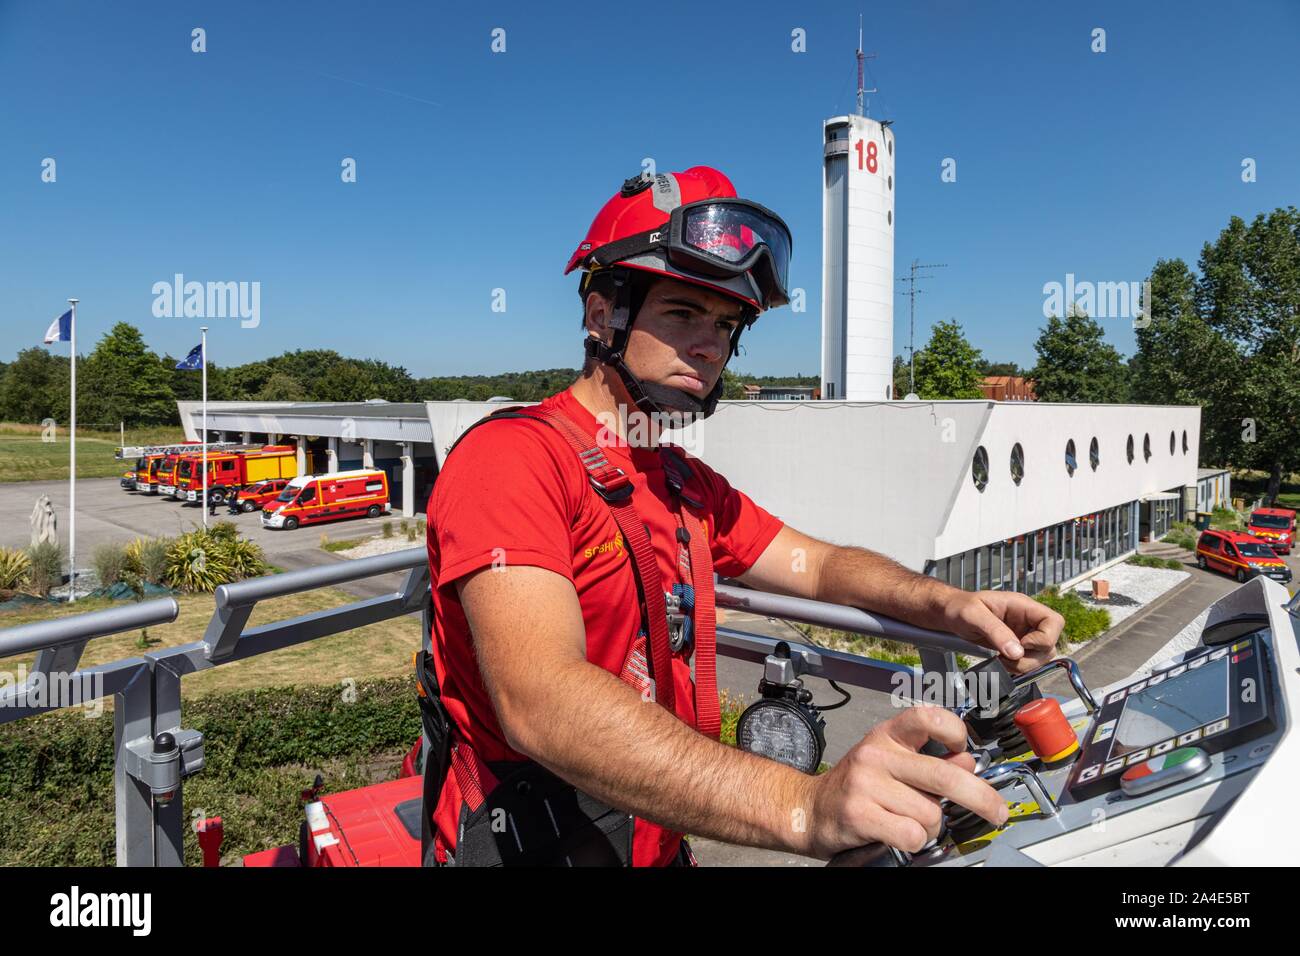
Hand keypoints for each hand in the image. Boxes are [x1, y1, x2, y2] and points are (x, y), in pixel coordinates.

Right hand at [804, 706, 1007, 857]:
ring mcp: (866, 783)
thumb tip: (968, 761)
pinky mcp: (860, 814)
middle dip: (980, 797)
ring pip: (930, 813)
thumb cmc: (856, 786)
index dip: (955, 731)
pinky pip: (912, 834)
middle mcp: (877, 754)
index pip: (928, 717)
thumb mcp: (890, 761)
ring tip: (910, 822)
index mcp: (887, 735)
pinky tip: (899, 835)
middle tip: (996, 811)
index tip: (967, 749)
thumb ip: (929, 760)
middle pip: (944, 774)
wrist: (810, 809)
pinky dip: (914, 841)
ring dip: (931, 827)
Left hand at [940, 589, 1062, 674]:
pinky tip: (1001, 661)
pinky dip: (1016, 668)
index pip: (1054, 621)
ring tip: (1001, 659)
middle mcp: (1027, 621)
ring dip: (1023, 665)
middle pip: (1050, 644)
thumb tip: (1017, 652)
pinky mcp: (1016, 647)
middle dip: (1031, 657)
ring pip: (1041, 656)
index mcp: (1022, 606)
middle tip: (1006, 656)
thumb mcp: (973, 615)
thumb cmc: (960, 607)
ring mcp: (1023, 635)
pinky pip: (1027, 662)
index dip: (1045, 637)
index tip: (1023, 644)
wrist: (949, 614)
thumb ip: (995, 631)